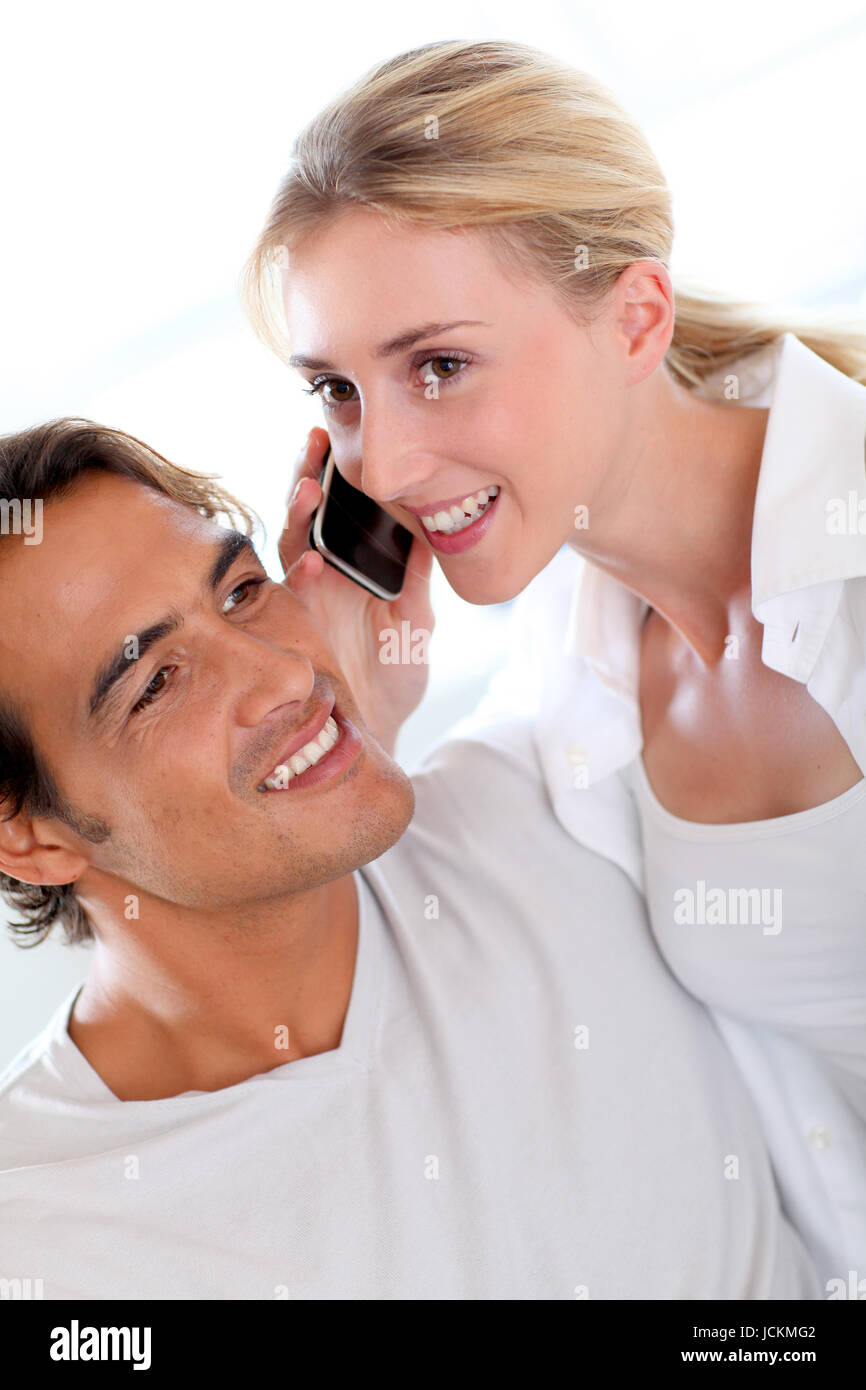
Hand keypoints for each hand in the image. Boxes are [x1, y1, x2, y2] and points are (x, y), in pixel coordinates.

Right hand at [279, 428, 434, 755]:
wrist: (377, 726)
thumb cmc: (394, 675)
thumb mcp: (417, 619)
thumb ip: (418, 575)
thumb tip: (435, 527)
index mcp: (353, 565)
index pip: (343, 511)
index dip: (342, 475)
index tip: (348, 441)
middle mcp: (323, 575)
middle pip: (309, 514)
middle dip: (308, 474)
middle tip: (315, 439)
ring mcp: (306, 598)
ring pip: (292, 543)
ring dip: (297, 514)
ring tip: (309, 486)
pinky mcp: (295, 627)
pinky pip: (289, 595)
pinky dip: (300, 575)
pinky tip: (312, 562)